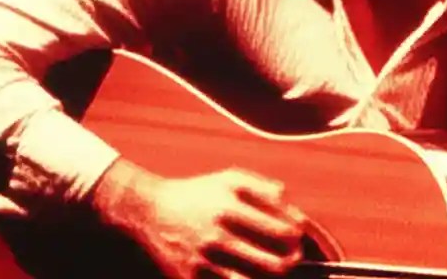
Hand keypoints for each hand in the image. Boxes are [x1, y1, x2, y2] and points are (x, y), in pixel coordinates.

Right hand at [91, 158, 307, 278]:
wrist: (149, 211)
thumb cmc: (197, 193)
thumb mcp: (229, 179)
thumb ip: (264, 187)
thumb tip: (292, 206)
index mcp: (231, 208)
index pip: (282, 232)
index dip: (297, 238)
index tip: (296, 237)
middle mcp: (217, 236)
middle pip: (274, 264)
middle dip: (290, 263)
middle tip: (292, 259)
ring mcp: (204, 261)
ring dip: (269, 278)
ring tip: (273, 269)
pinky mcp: (190, 278)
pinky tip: (247, 274)